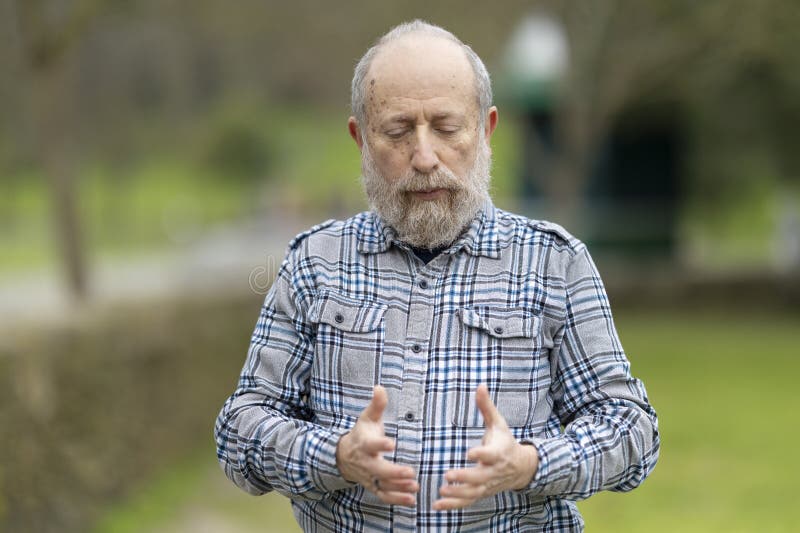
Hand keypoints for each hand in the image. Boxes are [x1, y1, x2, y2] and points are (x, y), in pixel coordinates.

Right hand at [335, 385, 417, 505]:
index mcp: (365, 443)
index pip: (371, 444)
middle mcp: (366, 462)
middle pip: (378, 469)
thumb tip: (380, 386)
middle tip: (410, 472)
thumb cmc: (361, 434)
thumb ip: (376, 405)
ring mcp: (369, 476)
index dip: (380, 444)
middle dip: (393, 472)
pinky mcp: (373, 486)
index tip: (391, 444)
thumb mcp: (367, 418)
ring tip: (414, 486)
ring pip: (382, 485)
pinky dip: (396, 500)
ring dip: (398, 488)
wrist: (344, 456)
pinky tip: (412, 500)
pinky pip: (384, 495)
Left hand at [433, 384, 538, 510]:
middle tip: (448, 475)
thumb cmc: (505, 442)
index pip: (490, 454)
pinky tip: (437, 506)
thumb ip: (486, 407)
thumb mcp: (498, 423)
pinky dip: (453, 505)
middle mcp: (493, 471)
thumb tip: (480, 385)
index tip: (470, 453)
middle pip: (480, 477)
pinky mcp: (481, 492)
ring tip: (442, 492)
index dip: (481, 454)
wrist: (521, 468)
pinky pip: (467, 501)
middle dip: (464, 477)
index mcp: (498, 452)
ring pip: (473, 492)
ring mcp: (487, 484)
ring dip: (457, 494)